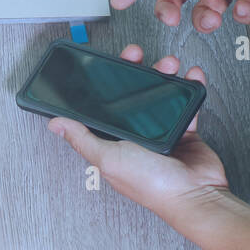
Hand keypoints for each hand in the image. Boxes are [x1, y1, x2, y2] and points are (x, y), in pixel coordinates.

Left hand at [45, 45, 227, 219]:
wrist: (194, 194)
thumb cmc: (150, 184)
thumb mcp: (107, 158)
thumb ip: (82, 139)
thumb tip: (55, 125)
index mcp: (111, 141)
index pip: (100, 106)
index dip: (101, 84)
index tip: (105, 64)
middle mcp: (133, 135)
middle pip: (129, 94)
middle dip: (134, 70)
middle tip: (136, 55)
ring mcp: (160, 131)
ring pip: (158, 94)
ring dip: (163, 74)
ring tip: (168, 64)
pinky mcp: (184, 129)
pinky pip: (186, 103)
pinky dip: (190, 86)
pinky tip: (190, 74)